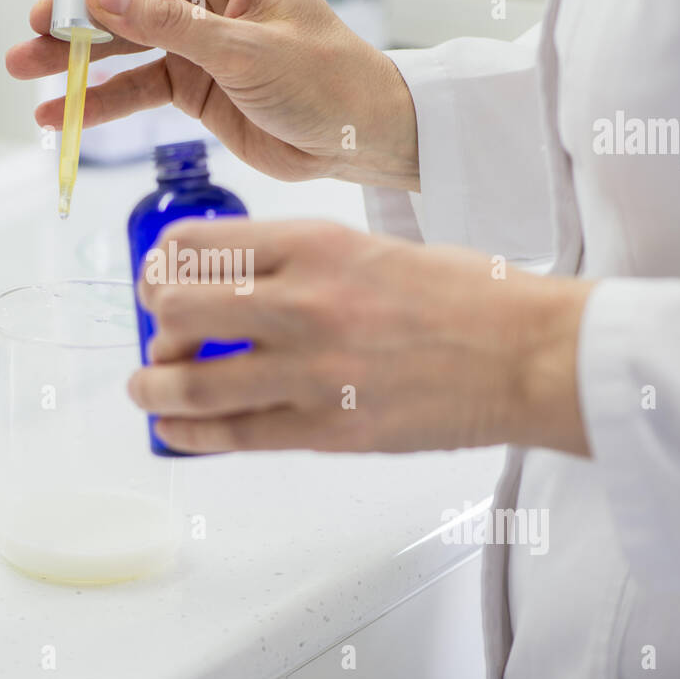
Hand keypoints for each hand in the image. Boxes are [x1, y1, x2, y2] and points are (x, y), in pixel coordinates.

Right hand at [5, 0, 418, 189]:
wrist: (358, 139)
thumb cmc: (328, 78)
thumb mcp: (246, 48)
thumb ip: (170, 24)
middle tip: (40, 23)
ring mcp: (194, 37)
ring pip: (120, 32)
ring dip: (74, 49)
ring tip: (26, 66)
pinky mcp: (189, 83)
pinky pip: (133, 85)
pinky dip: (97, 99)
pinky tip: (60, 112)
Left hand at [128, 219, 593, 454]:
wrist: (532, 354)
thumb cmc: (468, 297)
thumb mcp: (373, 246)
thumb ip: (300, 261)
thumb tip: (234, 282)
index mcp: (316, 242)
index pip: (196, 243)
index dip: (161, 263)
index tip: (159, 278)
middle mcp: (304, 300)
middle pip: (177, 307)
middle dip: (154, 323)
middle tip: (158, 335)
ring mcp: (313, 369)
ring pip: (192, 382)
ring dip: (153, 387)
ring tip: (147, 389)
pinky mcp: (329, 430)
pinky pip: (234, 436)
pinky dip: (190, 435)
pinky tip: (176, 430)